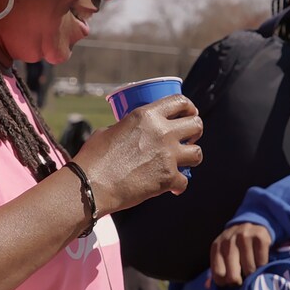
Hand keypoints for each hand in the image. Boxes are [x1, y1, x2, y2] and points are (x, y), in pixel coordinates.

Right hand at [75, 94, 202, 212]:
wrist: (90, 185)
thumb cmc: (93, 158)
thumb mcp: (109, 131)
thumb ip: (127, 127)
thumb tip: (133, 132)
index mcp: (146, 115)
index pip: (180, 102)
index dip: (189, 107)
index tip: (190, 113)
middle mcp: (162, 131)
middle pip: (196, 124)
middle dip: (196, 131)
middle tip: (189, 138)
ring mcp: (168, 155)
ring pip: (198, 153)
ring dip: (192, 157)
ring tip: (184, 162)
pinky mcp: (168, 178)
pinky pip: (185, 181)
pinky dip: (179, 185)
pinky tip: (173, 187)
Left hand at [210, 223, 271, 286]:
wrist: (251, 224)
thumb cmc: (235, 245)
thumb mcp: (222, 254)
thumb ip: (216, 270)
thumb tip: (208, 286)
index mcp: (217, 247)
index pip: (218, 274)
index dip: (225, 283)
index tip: (231, 282)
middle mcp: (228, 240)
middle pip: (232, 275)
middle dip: (238, 282)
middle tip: (243, 280)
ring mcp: (244, 237)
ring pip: (249, 270)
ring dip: (252, 274)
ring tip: (251, 269)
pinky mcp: (259, 236)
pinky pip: (261, 262)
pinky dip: (262, 266)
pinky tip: (259, 262)